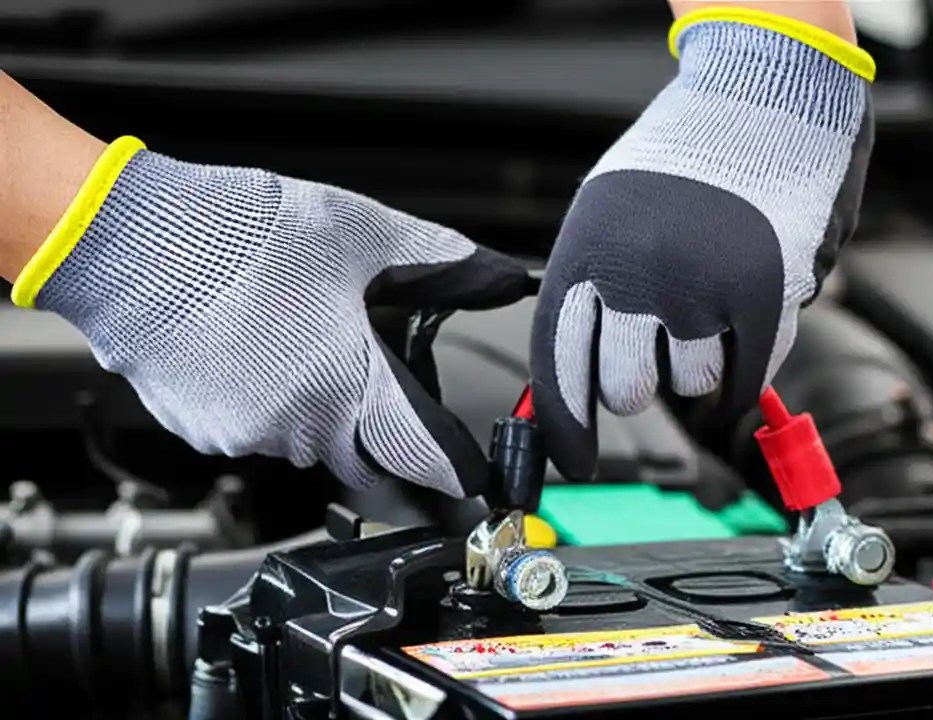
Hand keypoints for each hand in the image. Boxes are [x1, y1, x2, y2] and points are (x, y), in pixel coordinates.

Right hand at [14, 139, 530, 494]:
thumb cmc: (244, 235)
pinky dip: (272, 402)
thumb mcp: (366, 233)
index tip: (472, 471)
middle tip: (378, 375)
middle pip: (369, 456)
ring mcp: (249, 437)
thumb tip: (506, 276)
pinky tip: (259, 347)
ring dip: (324, 410)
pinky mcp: (204, 432)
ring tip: (306, 339)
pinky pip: (260, 433)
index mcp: (355, 389)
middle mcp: (305, 429)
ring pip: (312, 443)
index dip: (459, 467)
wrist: (131, 241)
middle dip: (386, 429)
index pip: (429, 460)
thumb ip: (446, 264)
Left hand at [530, 9, 875, 478]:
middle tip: (660, 352)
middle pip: (624, 389)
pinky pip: (746, 376)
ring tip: (715, 299)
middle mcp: (634, 277)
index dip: (565, 425)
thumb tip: (578, 369)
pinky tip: (746, 337)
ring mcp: (698, 290)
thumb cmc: (690, 152)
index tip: (575, 459)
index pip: (558, 364)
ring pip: (690, 384)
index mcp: (586, 252)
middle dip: (642, 383)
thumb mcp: (611, 205)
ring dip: (702, 359)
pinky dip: (746, 374)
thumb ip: (593, 280)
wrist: (768, 96)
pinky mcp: (760, 297)